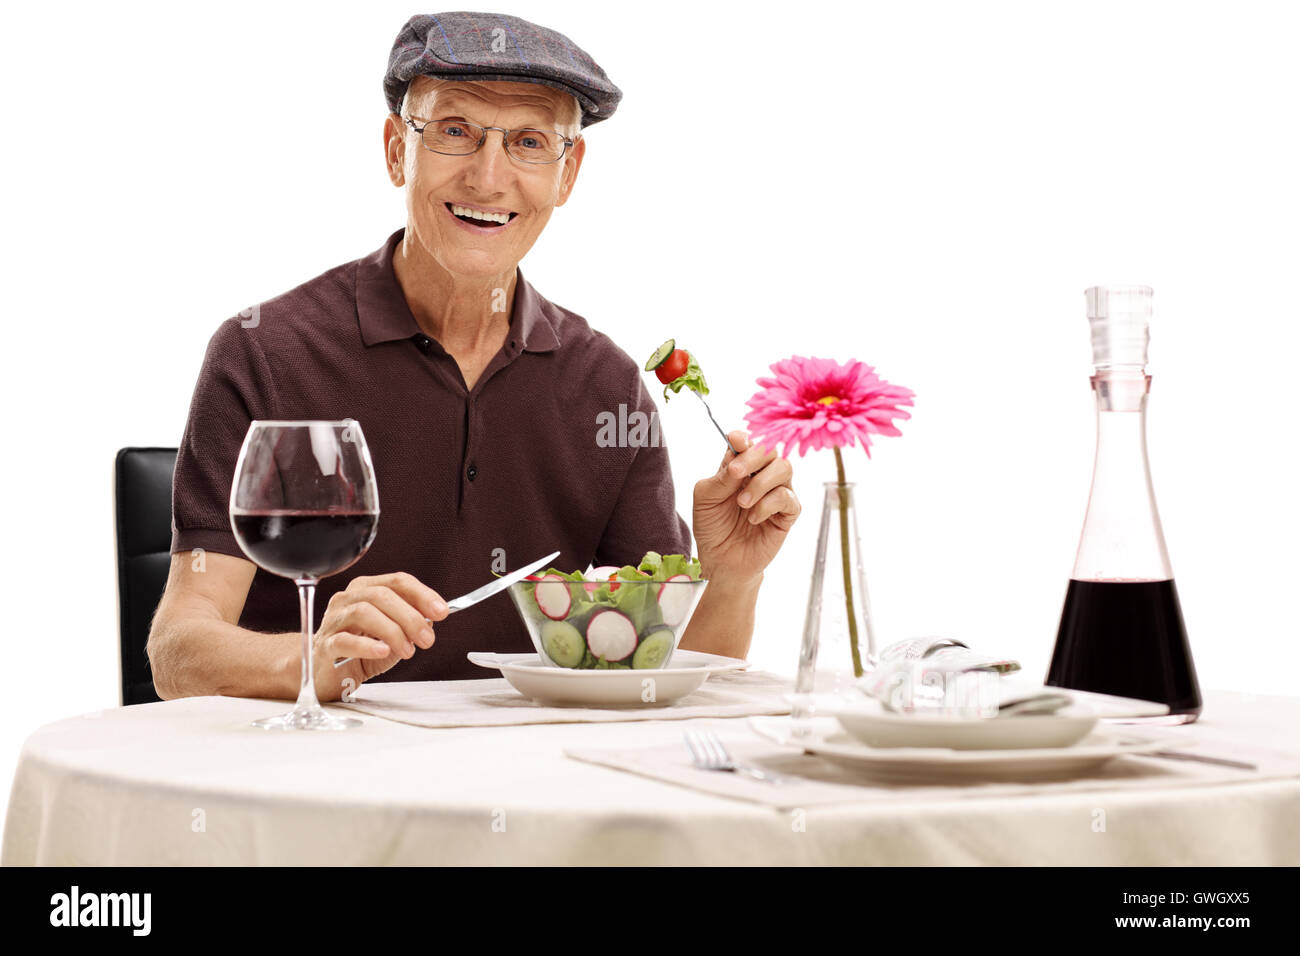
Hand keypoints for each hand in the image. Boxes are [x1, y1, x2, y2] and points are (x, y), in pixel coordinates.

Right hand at [311, 572, 449, 700]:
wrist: (327, 675)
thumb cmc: (358, 652)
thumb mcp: (391, 636)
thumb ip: (410, 624)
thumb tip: (431, 616)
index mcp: (365, 590)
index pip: (397, 582)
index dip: (422, 594)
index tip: (442, 611)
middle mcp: (347, 600)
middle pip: (381, 595)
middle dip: (410, 616)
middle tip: (427, 638)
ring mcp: (333, 621)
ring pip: (363, 612)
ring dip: (392, 631)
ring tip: (408, 651)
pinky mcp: (323, 646)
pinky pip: (344, 640)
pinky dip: (366, 645)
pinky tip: (383, 651)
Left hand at [692, 430, 799, 585]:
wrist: (721, 561)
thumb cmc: (713, 527)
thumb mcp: (705, 499)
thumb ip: (720, 477)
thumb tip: (736, 460)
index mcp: (739, 466)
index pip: (748, 441)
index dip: (744, 438)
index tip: (735, 442)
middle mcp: (761, 474)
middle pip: (771, 448)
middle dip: (753, 456)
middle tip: (736, 473)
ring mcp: (777, 492)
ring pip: (784, 467)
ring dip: (761, 483)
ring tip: (742, 503)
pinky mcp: (788, 513)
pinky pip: (788, 497)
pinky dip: (768, 505)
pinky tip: (754, 518)